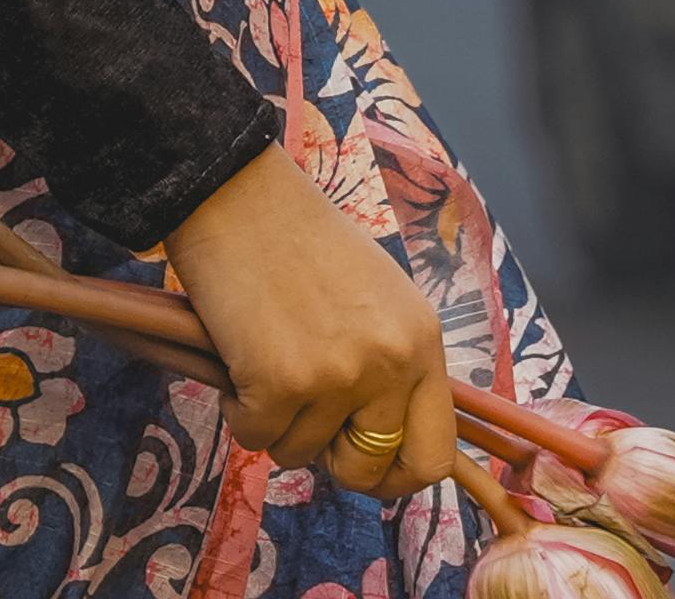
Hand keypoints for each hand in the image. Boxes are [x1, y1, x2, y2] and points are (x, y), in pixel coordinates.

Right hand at [160, 146, 452, 504]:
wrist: (240, 197)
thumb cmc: (304, 242)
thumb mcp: (379, 300)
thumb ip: (392, 365)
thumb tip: (380, 440)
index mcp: (423, 342)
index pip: (434, 454)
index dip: (397, 475)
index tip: (367, 467)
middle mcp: (390, 364)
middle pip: (369, 471)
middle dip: (331, 460)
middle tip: (304, 419)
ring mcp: (336, 376)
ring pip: (300, 454)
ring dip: (276, 422)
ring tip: (267, 361)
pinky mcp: (279, 383)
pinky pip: (254, 436)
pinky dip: (239, 410)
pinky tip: (240, 358)